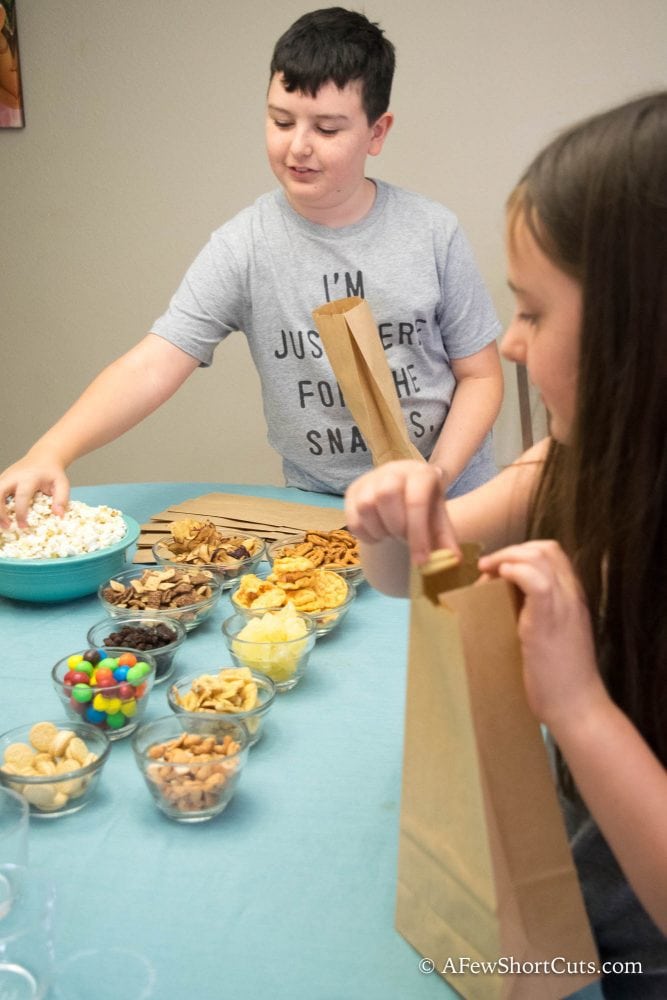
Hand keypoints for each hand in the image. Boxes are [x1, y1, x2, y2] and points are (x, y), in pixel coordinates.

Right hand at [0, 452, 69, 528]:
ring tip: (3, 525)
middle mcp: (13, 477)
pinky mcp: (1, 480)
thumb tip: (59, 515)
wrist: (44, 457)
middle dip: (0, 511)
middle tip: (7, 526)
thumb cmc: (52, 473)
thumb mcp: (62, 483)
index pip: (22, 496)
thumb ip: (62, 499)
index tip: (23, 526)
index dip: (20, 512)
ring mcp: (5, 477)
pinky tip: (2, 516)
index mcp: (29, 478)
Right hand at [344, 460, 458, 564]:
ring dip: (380, 530)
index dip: (418, 533)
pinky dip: (365, 535)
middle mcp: (393, 470)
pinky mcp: (353, 491)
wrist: (407, 493)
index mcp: (420, 473)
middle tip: (404, 539)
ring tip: (392, 535)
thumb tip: (453, 560)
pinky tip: (379, 535)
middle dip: (396, 526)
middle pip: (386, 495)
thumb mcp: (439, 520)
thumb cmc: (426, 507)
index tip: (421, 561)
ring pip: (366, 506)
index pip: (416, 499)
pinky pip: (353, 518)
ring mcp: (369, 479)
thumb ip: (445, 539)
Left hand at [478, 540, 607, 731]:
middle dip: (512, 550)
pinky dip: (515, 571)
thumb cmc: (559, 678)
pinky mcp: (549, 621)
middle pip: (546, 549)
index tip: (499, 568)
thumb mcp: (552, 637)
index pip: (553, 554)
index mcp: (573, 598)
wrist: (576, 706)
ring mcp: (563, 606)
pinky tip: (499, 580)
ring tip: (487, 572)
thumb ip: (537, 615)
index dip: (523, 552)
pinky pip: (536, 581)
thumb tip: (503, 601)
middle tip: (489, 568)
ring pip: (540, 556)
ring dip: (507, 558)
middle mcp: (572, 596)